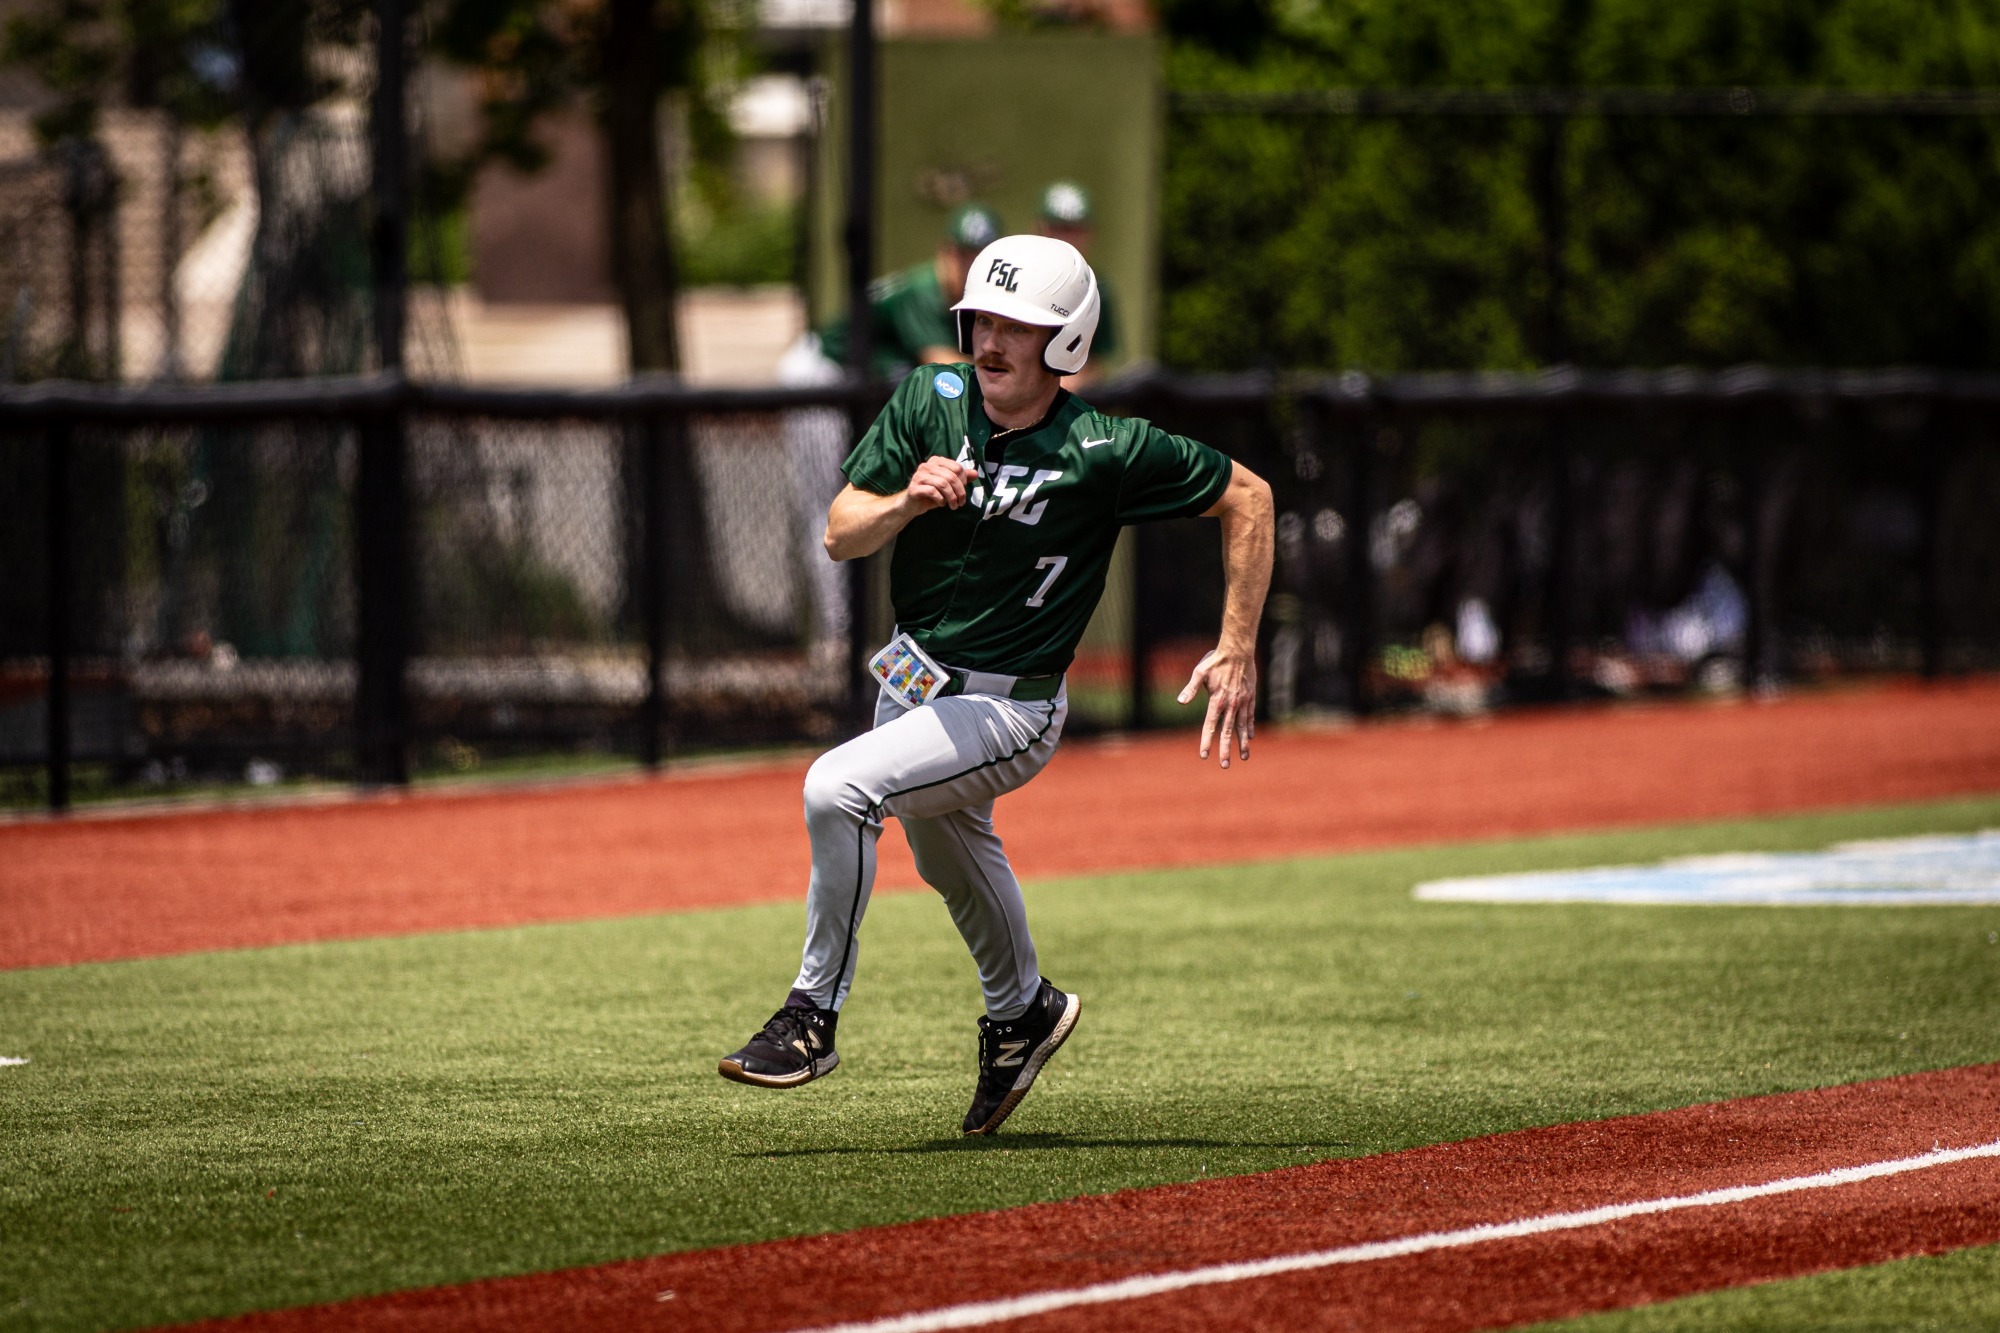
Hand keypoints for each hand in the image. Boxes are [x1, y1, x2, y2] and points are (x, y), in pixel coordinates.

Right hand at [905, 456, 978, 512]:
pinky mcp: (914, 488)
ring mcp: (919, 476)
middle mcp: (926, 466)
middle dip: (959, 492)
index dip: (963, 481)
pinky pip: (932, 492)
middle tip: (961, 502)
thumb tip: (975, 473)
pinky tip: (941, 504)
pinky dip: (940, 500)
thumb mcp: (949, 486)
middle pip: (951, 476)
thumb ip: (961, 478)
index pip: (957, 467)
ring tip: (953, 505)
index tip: (962, 492)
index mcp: (936, 461)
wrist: (912, 505)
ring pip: (942, 484)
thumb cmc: (932, 494)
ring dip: (951, 498)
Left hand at [1178, 646, 1256, 767]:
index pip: (1210, 726)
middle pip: (1227, 732)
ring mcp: (1242, 702)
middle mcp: (1230, 705)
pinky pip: (1250, 716)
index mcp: (1217, 701)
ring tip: (1243, 757)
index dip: (1206, 741)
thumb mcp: (1200, 673)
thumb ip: (1191, 688)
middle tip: (1225, 765)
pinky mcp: (1250, 697)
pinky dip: (1249, 727)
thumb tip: (1180, 701)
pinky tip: (1249, 737)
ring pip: (1242, 727)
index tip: (1204, 755)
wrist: (1238, 650)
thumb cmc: (1216, 660)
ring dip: (1242, 743)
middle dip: (1225, 750)